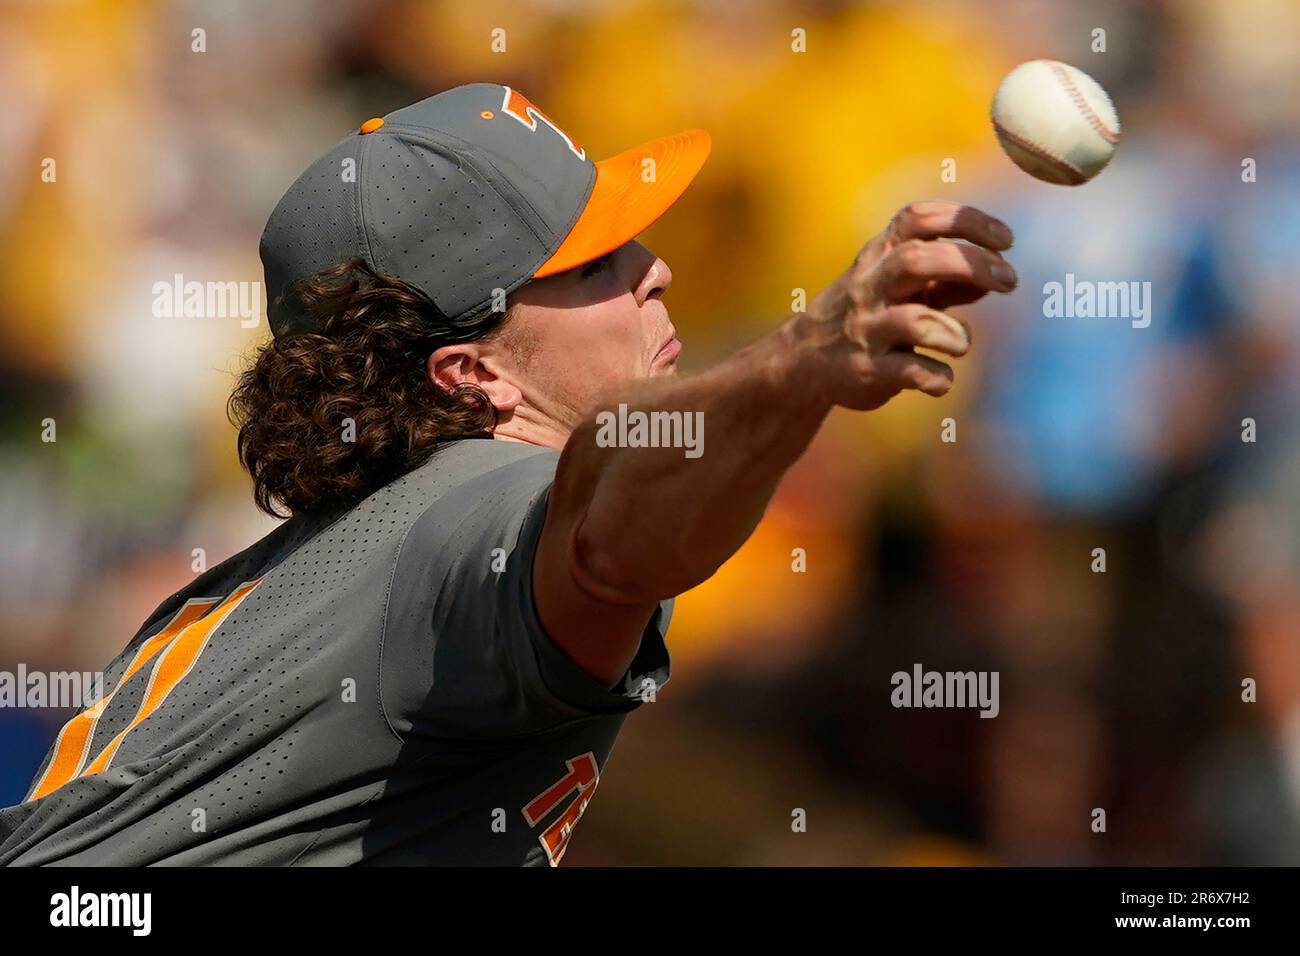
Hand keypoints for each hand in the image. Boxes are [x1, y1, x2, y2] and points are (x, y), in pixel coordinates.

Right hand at [797, 201, 1015, 410]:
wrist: (803, 359)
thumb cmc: (868, 313)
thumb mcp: (899, 284)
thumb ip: (945, 277)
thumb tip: (995, 274)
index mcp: (879, 256)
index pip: (920, 219)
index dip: (967, 221)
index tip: (1005, 240)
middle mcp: (870, 287)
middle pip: (919, 260)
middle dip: (971, 264)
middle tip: (1009, 281)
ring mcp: (867, 329)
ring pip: (916, 322)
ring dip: (955, 334)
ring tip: (959, 343)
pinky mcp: (866, 371)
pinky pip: (911, 372)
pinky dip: (937, 377)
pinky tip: (941, 380)